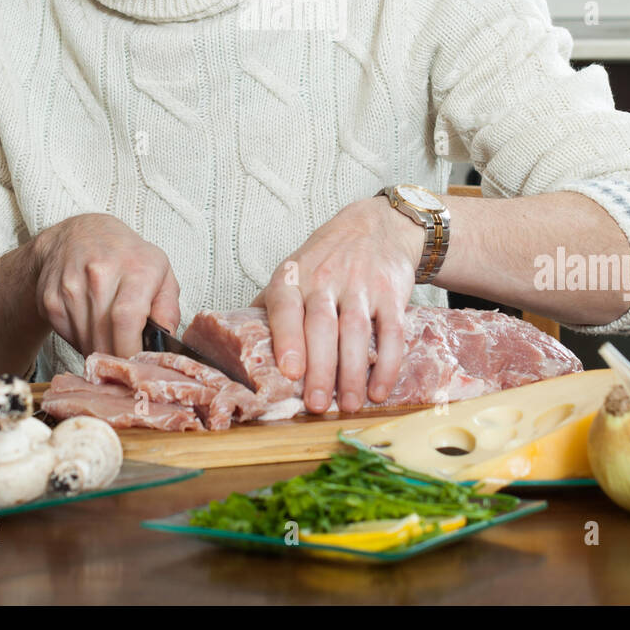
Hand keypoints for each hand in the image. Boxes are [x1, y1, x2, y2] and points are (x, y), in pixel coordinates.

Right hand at [32, 214, 180, 356]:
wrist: (77, 235)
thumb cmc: (126, 256)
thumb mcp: (160, 271)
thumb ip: (168, 309)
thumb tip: (165, 343)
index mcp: (134, 267)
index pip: (127, 318)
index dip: (130, 350)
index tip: (137, 365)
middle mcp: (99, 274)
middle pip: (105, 337)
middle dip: (117, 358)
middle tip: (126, 360)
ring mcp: (70, 287)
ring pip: (86, 341)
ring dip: (99, 350)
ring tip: (110, 337)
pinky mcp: (50, 300)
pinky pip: (68, 336)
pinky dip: (82, 341)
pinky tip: (91, 325)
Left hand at [257, 197, 423, 413]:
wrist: (375, 225)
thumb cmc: (326, 257)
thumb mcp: (292, 271)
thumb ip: (271, 304)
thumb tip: (238, 342)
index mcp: (293, 278)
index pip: (286, 307)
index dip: (287, 339)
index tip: (289, 371)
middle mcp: (326, 279)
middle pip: (321, 326)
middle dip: (320, 369)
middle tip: (317, 404)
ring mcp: (361, 285)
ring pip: (355, 332)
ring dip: (352, 373)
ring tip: (348, 404)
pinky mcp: (391, 293)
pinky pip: (391, 332)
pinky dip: (387, 364)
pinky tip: (378, 389)